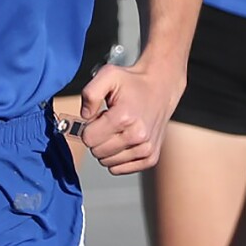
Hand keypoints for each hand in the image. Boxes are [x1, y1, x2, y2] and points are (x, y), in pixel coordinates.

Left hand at [77, 60, 184, 174]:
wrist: (161, 87)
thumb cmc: (133, 83)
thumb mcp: (108, 75)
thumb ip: (90, 93)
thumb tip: (84, 117)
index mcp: (124, 117)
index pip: (88, 138)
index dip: (89, 127)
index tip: (100, 116)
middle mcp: (138, 136)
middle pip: (96, 152)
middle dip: (98, 137)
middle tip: (109, 121)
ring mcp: (146, 149)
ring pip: (107, 163)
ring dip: (108, 148)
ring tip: (119, 129)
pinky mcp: (150, 158)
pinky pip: (119, 169)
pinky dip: (117, 157)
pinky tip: (125, 140)